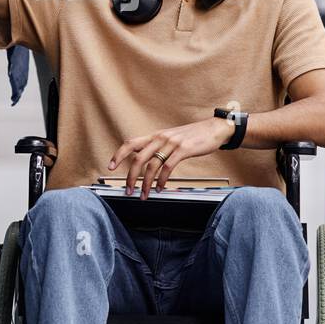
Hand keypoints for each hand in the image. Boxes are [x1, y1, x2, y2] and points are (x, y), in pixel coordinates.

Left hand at [108, 118, 228, 198]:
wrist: (215, 128)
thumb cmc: (194, 136)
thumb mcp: (172, 138)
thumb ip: (159, 147)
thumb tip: (147, 161)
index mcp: (156, 135)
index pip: (130, 143)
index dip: (118, 154)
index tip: (110, 166)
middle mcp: (160, 138)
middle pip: (138, 157)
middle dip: (130, 176)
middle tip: (128, 190)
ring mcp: (171, 143)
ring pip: (151, 165)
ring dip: (145, 183)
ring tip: (144, 195)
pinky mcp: (183, 149)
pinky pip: (167, 167)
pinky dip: (161, 180)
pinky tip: (160, 188)